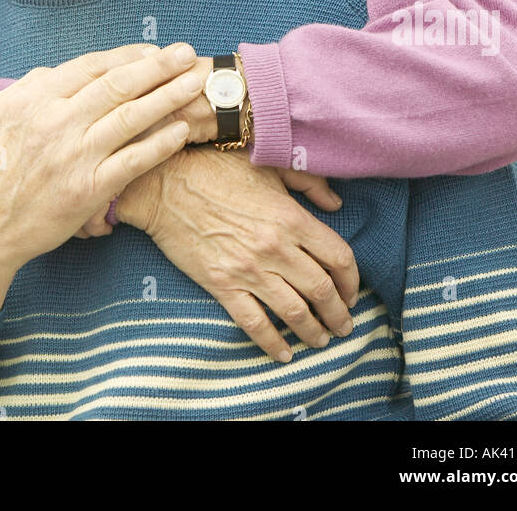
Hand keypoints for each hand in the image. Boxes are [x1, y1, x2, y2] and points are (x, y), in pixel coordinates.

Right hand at [0, 42, 206, 323]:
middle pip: (118, 84)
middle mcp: (56, 121)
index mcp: (34, 98)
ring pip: (132, 117)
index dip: (127, 55)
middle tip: (186, 53)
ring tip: (194, 84)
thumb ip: (28, 89)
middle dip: (158, 66)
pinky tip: (181, 131)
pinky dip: (160, 144)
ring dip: (168, 97)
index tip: (153, 50)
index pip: (92, 66)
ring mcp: (74, 156)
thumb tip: (56, 72)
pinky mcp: (87, 190)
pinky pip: (133, 161)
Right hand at [117, 146, 359, 361]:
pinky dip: (272, 343)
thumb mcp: (267, 163)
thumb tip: (336, 203)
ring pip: (294, 312)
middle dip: (338, 314)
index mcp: (291, 217)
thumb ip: (307, 181)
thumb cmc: (215, 167)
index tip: (352, 292)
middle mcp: (275, 247)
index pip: (338, 257)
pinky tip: (283, 354)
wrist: (164, 183)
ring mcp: (248, 269)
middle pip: (321, 290)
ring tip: (321, 340)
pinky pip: (254, 323)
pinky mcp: (222, 284)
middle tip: (344, 326)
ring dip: (313, 332)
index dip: (352, 280)